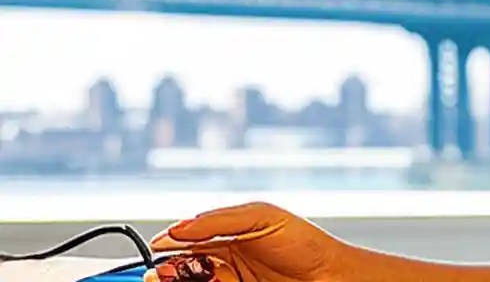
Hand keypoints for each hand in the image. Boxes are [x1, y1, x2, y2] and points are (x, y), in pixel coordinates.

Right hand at [144, 202, 348, 281]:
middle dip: (165, 270)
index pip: (182, 242)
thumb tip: (177, 228)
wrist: (334, 277)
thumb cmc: (304, 243)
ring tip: (172, 277)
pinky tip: (200, 280)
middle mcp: (221, 263)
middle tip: (158, 274)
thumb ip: (218, 220)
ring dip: (177, 280)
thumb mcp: (261, 217)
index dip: (163, 246)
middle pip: (179, 268)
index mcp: (224, 237)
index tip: (152, 251)